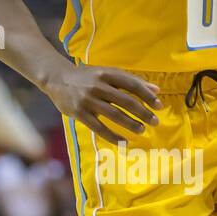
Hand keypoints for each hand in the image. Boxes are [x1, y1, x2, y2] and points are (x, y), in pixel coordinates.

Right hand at [45, 64, 161, 143]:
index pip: (132, 84)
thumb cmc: (87, 76)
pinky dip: (112, 136)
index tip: (159, 106)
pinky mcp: (79, 113)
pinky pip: (99, 128)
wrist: (56, 78)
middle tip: (155, 121)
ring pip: (114, 115)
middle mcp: (98, 86)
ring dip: (130, 124)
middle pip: (125, 101)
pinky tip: (123, 142)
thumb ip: (131, 81)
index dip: (147, 95)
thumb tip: (156, 89)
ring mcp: (87, 100)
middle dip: (143, 112)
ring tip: (142, 130)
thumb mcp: (108, 73)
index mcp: (107, 73)